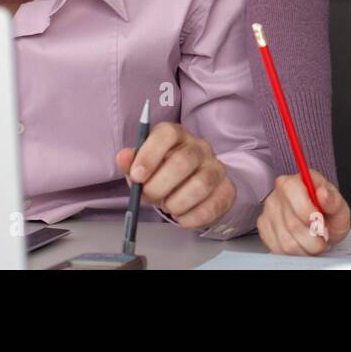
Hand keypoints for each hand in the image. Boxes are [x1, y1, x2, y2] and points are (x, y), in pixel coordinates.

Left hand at [114, 122, 234, 229]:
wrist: (196, 191)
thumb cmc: (165, 175)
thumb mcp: (144, 168)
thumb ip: (131, 163)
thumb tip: (123, 157)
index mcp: (178, 136)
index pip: (167, 133)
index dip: (150, 154)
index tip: (137, 176)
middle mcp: (200, 147)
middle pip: (183, 161)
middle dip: (159, 185)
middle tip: (149, 197)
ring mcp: (216, 168)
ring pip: (199, 185)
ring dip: (176, 203)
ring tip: (168, 205)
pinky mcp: (227, 190)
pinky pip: (210, 207)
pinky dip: (190, 218)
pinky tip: (182, 216)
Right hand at [257, 169, 350, 255]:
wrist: (321, 227)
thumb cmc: (329, 214)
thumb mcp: (340, 208)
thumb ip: (334, 200)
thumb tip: (323, 193)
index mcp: (296, 180)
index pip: (293, 191)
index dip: (308, 211)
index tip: (321, 224)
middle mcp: (278, 193)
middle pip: (292, 223)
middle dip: (313, 237)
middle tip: (323, 237)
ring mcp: (269, 211)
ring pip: (286, 240)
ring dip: (306, 248)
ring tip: (315, 242)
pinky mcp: (264, 228)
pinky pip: (279, 248)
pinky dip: (296, 252)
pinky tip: (303, 244)